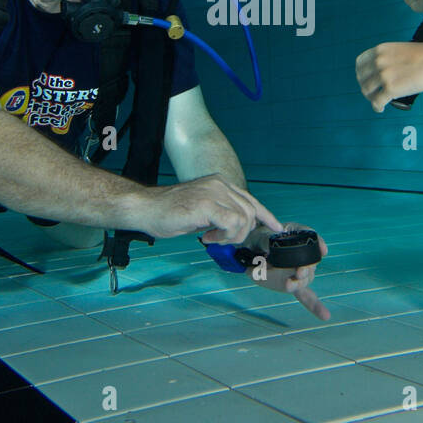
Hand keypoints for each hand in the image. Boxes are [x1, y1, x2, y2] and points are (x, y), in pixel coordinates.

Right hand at [141, 175, 283, 242]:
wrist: (146, 208)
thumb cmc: (170, 212)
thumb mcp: (203, 210)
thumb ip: (222, 213)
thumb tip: (239, 227)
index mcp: (220, 183)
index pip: (251, 200)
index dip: (266, 215)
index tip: (276, 227)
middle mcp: (220, 184)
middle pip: (250, 212)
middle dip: (241, 232)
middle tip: (220, 239)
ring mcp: (214, 192)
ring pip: (243, 219)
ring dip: (231, 236)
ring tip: (211, 238)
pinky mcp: (207, 204)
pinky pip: (231, 224)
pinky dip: (224, 236)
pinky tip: (207, 238)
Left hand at [247, 222, 329, 319]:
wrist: (247, 251)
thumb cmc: (255, 239)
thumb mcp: (259, 236)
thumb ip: (265, 242)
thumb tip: (270, 251)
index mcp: (296, 234)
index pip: (311, 236)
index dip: (319, 243)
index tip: (323, 251)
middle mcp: (301, 253)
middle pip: (311, 261)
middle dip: (307, 267)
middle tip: (299, 272)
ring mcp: (297, 270)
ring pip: (306, 277)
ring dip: (299, 282)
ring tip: (289, 284)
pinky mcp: (291, 284)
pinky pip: (305, 295)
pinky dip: (314, 305)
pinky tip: (325, 315)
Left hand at [355, 40, 422, 111]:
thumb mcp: (400, 50)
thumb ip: (389, 59)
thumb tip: (386, 73)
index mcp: (380, 50)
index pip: (360, 63)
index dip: (361, 74)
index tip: (366, 80)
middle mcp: (378, 61)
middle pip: (362, 79)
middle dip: (366, 87)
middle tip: (372, 93)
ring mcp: (383, 75)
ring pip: (367, 91)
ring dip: (371, 98)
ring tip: (377, 101)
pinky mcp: (391, 88)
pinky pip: (376, 102)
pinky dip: (377, 107)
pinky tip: (380, 109)